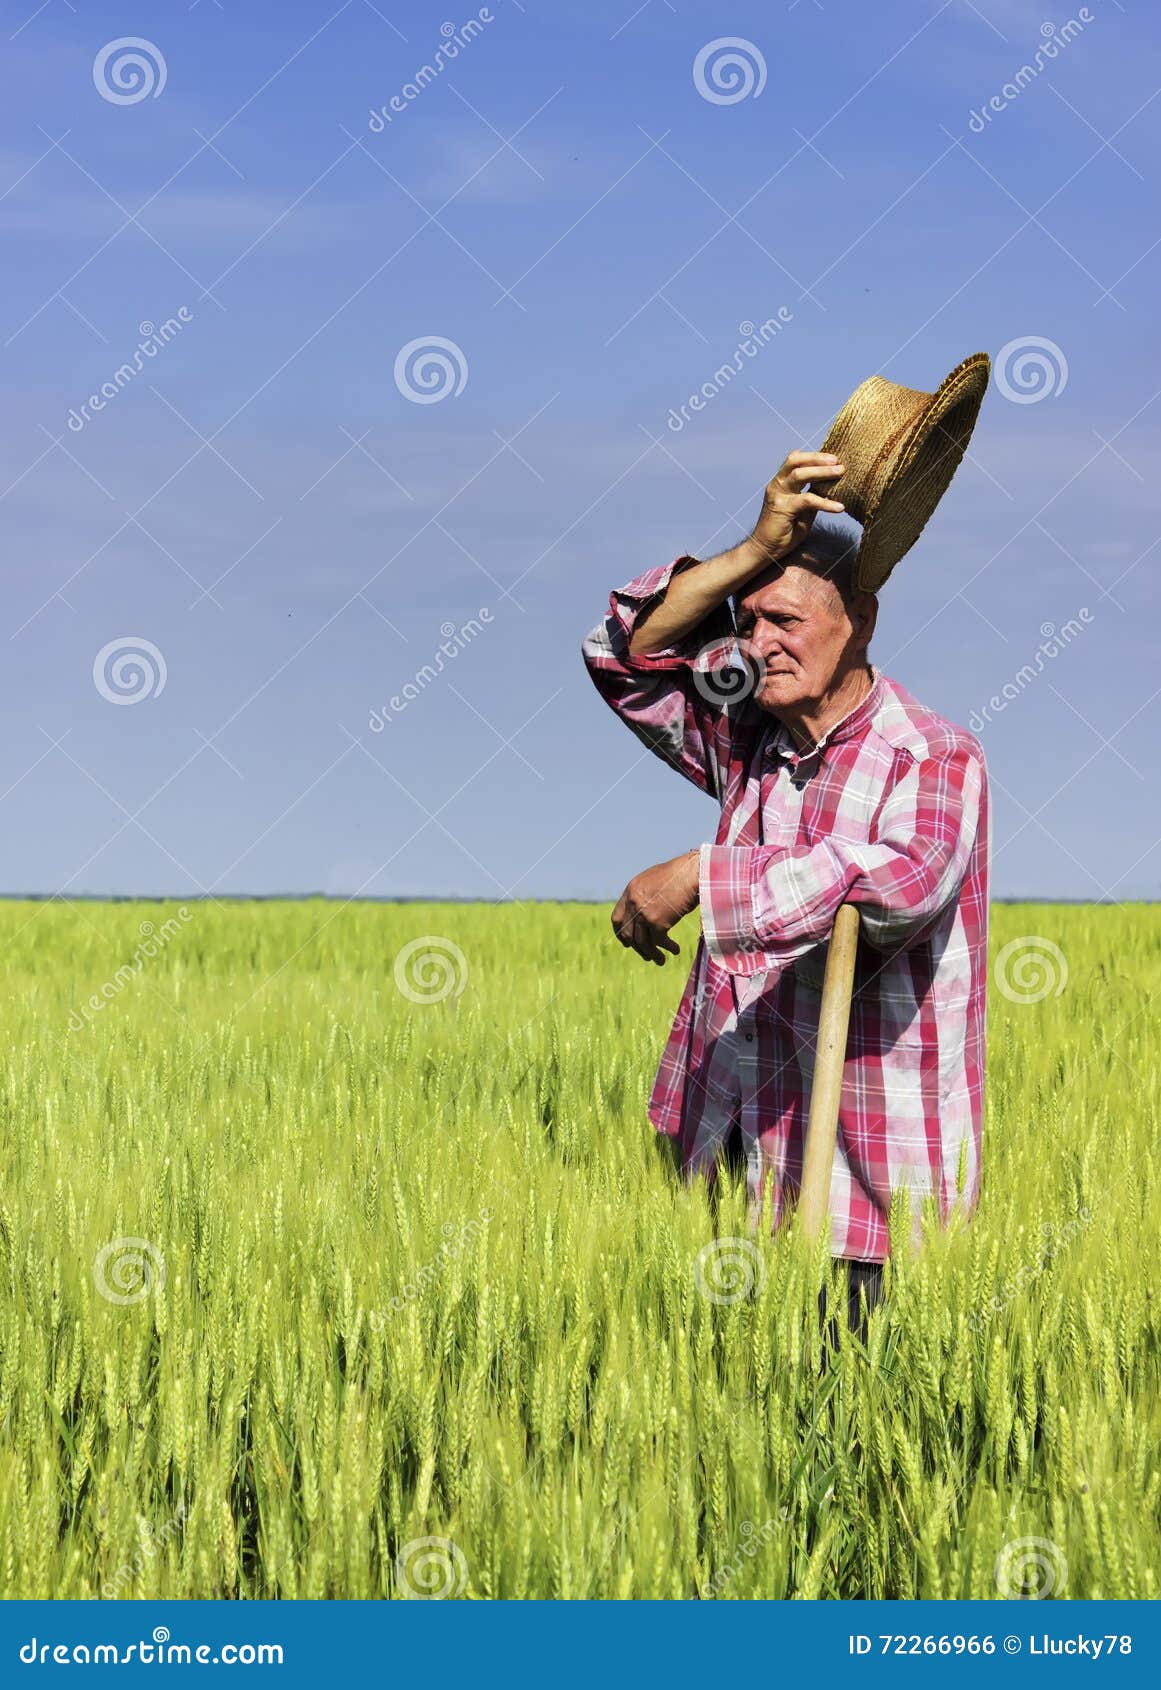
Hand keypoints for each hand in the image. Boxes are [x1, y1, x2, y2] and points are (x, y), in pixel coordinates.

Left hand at [611, 849, 700, 964]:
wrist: (693, 872)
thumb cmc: (681, 874)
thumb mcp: (656, 881)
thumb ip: (647, 896)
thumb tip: (648, 914)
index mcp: (631, 890)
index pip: (617, 918)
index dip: (621, 933)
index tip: (627, 943)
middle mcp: (633, 902)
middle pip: (628, 933)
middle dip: (637, 947)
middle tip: (646, 955)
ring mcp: (643, 913)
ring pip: (642, 942)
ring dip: (651, 953)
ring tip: (661, 961)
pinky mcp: (657, 922)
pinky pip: (658, 942)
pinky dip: (667, 948)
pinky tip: (675, 950)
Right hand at [748, 449, 845, 564]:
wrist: (766, 550)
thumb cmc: (786, 530)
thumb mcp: (803, 509)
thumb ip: (813, 495)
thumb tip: (833, 486)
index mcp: (781, 482)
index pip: (796, 460)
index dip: (814, 456)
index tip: (834, 459)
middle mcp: (777, 484)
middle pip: (796, 461)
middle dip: (818, 459)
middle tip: (838, 461)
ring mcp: (778, 495)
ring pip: (800, 475)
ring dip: (822, 471)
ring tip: (840, 472)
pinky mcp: (782, 508)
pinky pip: (807, 500)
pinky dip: (825, 503)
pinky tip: (839, 507)